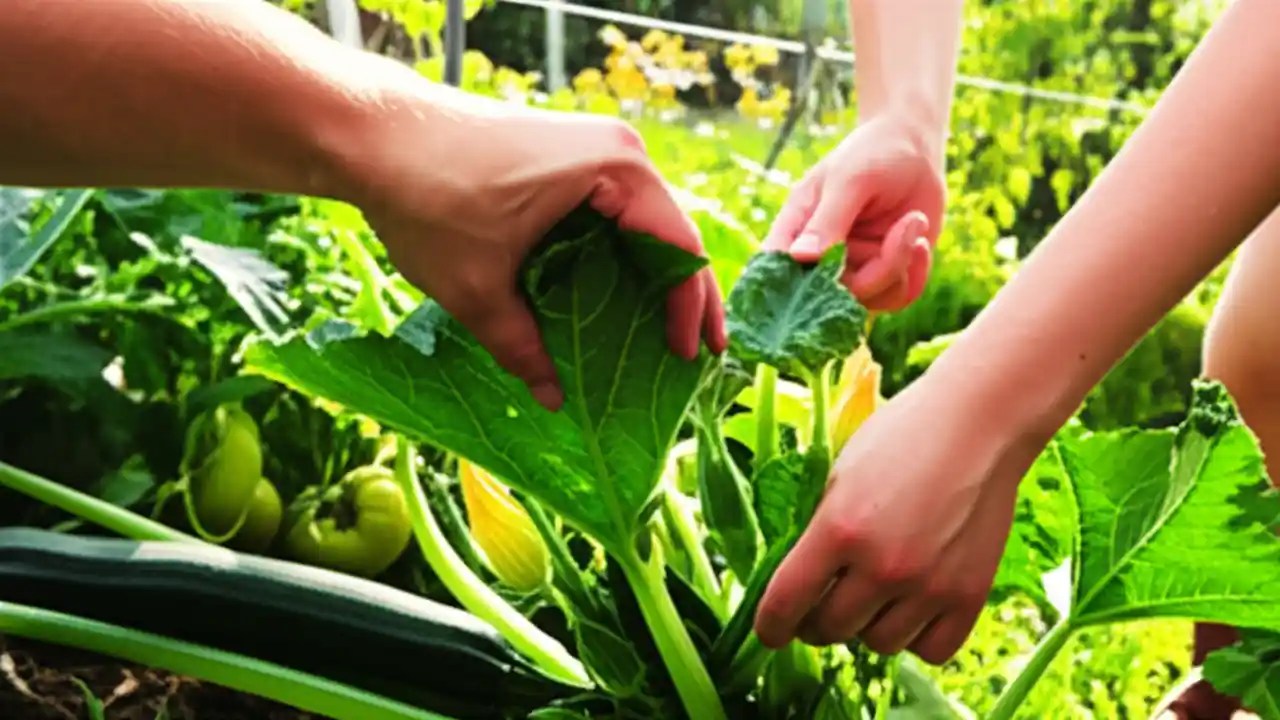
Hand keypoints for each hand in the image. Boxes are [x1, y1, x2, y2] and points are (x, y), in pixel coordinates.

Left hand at [348, 82, 725, 410]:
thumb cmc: (427, 196)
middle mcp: (616, 150)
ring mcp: (592, 146)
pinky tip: (619, 292)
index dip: (688, 308)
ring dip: (656, 274)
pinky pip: (615, 209)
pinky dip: (623, 252)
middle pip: (672, 231)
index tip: (687, 358)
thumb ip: (521, 347)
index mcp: (614, 170)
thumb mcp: (476, 289)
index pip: (678, 247)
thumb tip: (552, 399)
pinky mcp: (566, 153)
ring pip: (645, 221)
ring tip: (666, 328)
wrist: (370, 133)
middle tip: (699, 353)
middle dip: (686, 294)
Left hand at [752, 373, 1042, 662]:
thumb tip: (796, 580)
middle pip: (829, 629)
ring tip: (873, 597)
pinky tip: (912, 609)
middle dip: (816, 620)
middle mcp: (881, 567)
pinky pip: (930, 650)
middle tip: (822, 603)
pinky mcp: (969, 596)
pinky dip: (916, 637)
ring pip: (878, 644)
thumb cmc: (902, 437)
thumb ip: (818, 531)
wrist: (979, 424)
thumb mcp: (840, 474)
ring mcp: (928, 586)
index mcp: (838, 530)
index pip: (785, 604)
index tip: (770, 631)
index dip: (771, 626)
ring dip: (867, 627)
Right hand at [763, 115, 945, 311]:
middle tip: (908, 227)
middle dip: (880, 269)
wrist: (915, 150)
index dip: (796, 291)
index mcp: (795, 232)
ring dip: (902, 264)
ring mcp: (853, 270)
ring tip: (914, 222)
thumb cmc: (871, 154)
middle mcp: (819, 260)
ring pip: (873, 299)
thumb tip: (799, 257)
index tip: (837, 274)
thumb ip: (827, 220)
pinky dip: (916, 272)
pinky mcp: (884, 275)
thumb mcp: (849, 180)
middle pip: (837, 296)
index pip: (778, 274)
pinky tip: (920, 239)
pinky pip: (899, 297)